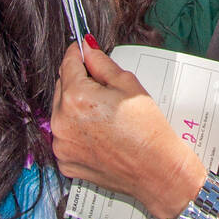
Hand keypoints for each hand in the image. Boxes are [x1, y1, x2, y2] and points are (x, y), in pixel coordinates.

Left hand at [51, 42, 206, 218]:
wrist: (156, 170)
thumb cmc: (147, 129)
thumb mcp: (128, 85)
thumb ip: (101, 63)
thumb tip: (87, 47)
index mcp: (76, 98)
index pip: (67, 64)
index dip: (77, 53)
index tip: (82, 49)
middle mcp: (61, 122)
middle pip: (62, 88)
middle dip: (78, 82)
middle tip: (104, 89)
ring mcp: (61, 145)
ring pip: (61, 113)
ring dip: (75, 107)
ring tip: (104, 115)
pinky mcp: (65, 162)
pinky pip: (65, 137)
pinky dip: (76, 131)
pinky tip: (99, 133)